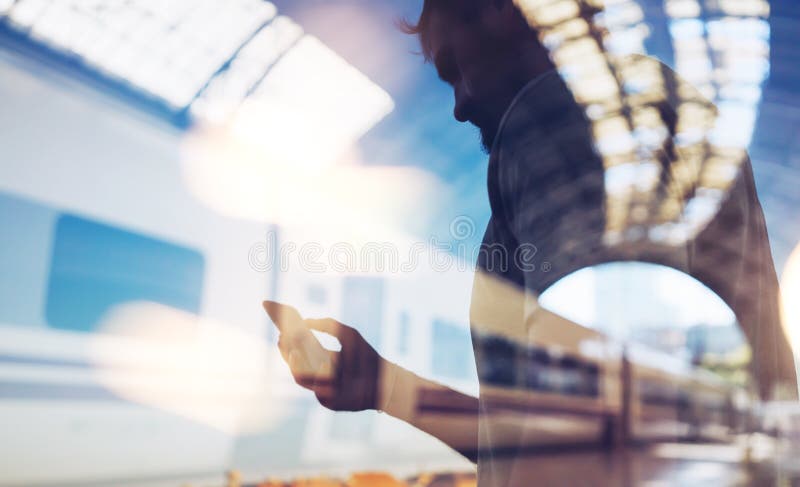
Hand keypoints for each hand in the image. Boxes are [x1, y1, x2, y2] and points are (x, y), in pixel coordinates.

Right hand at [263, 301, 381, 411]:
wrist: (385, 380)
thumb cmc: (366, 357)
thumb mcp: (348, 335)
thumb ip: (328, 325)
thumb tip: (305, 321)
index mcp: (319, 360)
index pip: (298, 352)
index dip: (288, 343)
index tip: (281, 330)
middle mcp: (318, 376)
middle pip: (295, 365)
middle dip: (287, 352)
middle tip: (283, 338)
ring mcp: (323, 390)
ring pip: (302, 379)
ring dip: (295, 366)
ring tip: (293, 350)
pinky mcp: (331, 402)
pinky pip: (318, 393)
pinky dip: (315, 382)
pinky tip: (316, 369)